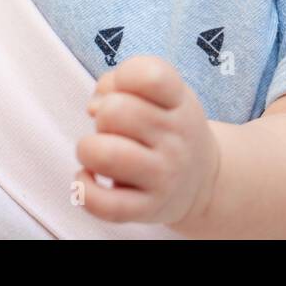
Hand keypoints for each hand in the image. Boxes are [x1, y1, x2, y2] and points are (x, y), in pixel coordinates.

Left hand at [75, 56, 219, 228]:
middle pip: (115, 111)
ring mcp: (163, 176)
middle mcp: (175, 138)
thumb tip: (94, 108)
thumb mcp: (162, 94)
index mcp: (179, 101)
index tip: (126, 90)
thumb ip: (121, 82)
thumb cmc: (167, 127)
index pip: (150, 76)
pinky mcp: (146, 209)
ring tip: (97, 153)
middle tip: (113, 128)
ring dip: (88, 149)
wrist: (202, 181)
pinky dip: (83, 188)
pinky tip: (89, 177)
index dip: (124, 76)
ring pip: (104, 154)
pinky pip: (102, 203)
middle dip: (101, 115)